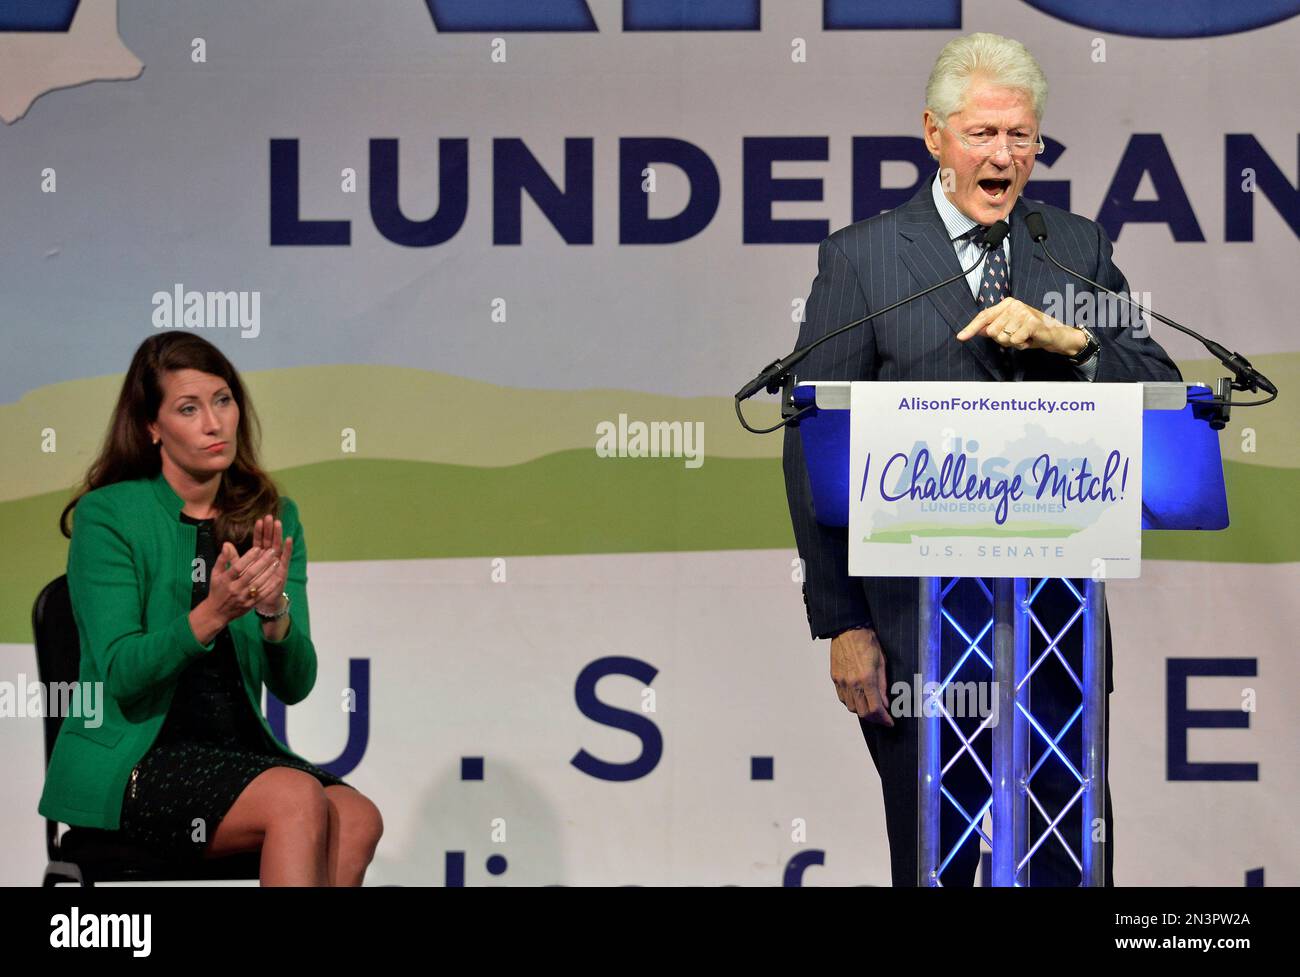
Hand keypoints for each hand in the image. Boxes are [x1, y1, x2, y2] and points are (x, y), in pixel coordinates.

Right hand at [203, 515, 291, 625]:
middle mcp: (234, 588)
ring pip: (258, 584)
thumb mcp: (215, 574)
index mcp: (225, 580)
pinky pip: (262, 595)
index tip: (258, 548)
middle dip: (262, 562)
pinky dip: (271, 587)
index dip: (248, 558)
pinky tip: (278, 579)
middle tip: (272, 551)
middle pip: (250, 574)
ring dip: (269, 573)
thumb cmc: (217, 590)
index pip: (238, 567)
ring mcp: (243, 597)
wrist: (217, 612)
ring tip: (277, 562)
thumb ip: (222, 559)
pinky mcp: (250, 604)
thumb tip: (227, 544)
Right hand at [830, 627, 893, 725]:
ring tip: (871, 708)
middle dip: (874, 719)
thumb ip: (883, 685)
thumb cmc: (867, 641)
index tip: (890, 722)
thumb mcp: (882, 662)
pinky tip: (859, 698)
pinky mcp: (835, 678)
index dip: (884, 719)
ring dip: (862, 711)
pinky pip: (842, 698)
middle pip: (862, 712)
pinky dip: (851, 702)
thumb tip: (885, 703)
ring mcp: (841, 681)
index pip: (875, 708)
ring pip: (851, 707)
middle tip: (883, 718)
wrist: (848, 629)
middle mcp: (852, 683)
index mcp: (866, 679)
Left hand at [955, 296, 1086, 356]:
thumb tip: (974, 331)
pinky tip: (1029, 340)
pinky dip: (1021, 345)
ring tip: (1024, 337)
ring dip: (1013, 343)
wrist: (1054, 335)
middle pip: (992, 331)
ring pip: (1003, 337)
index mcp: (1006, 304)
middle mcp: (1014, 305)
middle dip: (1002, 340)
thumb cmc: (1030, 331)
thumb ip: (991, 328)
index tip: (960, 337)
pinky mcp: (1031, 322)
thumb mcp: (1009, 328)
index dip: (971, 328)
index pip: (984, 316)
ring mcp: (1023, 312)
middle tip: (1016, 336)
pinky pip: (1014, 341)